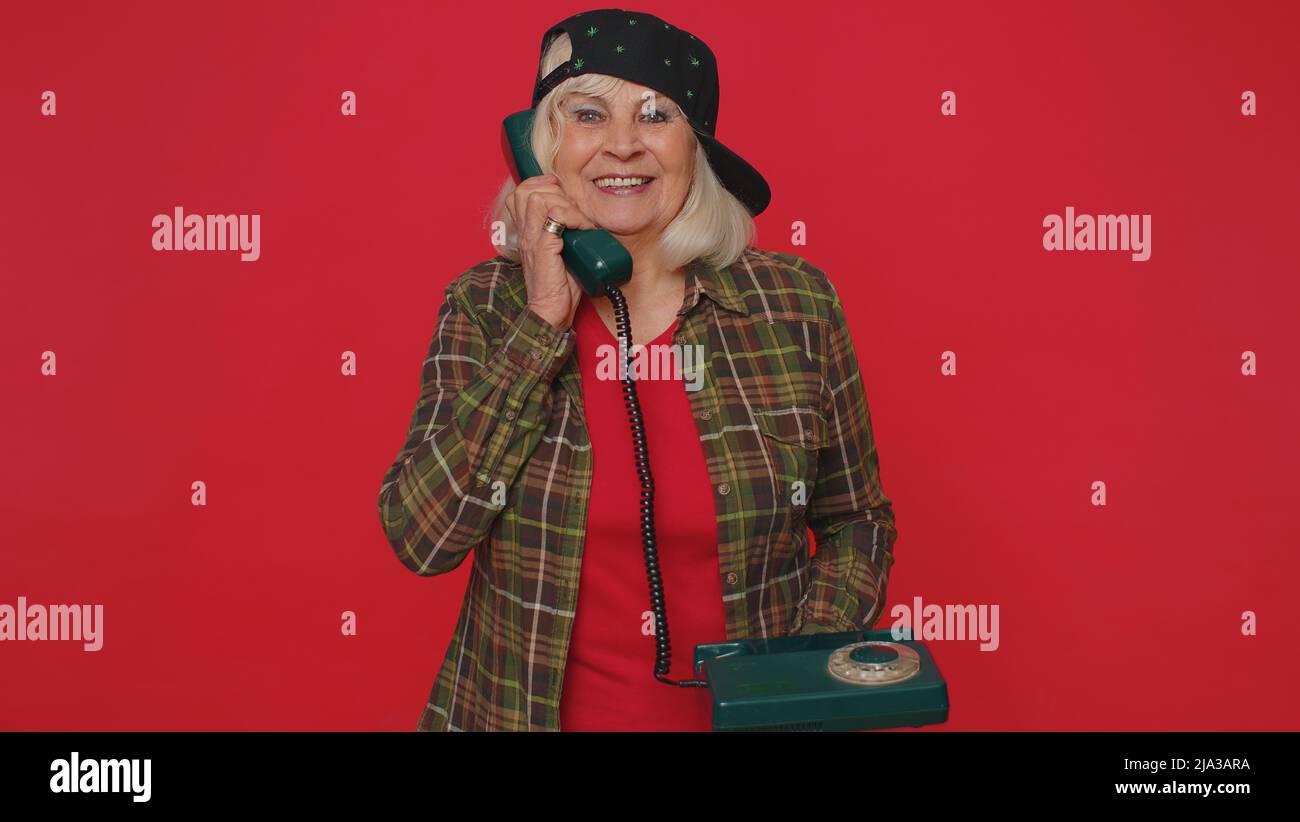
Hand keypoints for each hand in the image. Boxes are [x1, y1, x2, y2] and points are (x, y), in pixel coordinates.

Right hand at [504, 173, 599, 330]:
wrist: (550, 313)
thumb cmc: (559, 287)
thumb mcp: (562, 253)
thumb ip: (565, 233)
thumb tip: (584, 217)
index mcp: (527, 232)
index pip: (520, 193)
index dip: (540, 184)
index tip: (560, 192)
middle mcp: (526, 233)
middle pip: (527, 191)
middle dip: (556, 193)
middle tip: (574, 212)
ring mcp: (533, 240)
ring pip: (538, 199)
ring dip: (565, 204)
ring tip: (579, 221)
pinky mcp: (543, 249)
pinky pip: (556, 218)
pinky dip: (574, 218)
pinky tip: (584, 230)